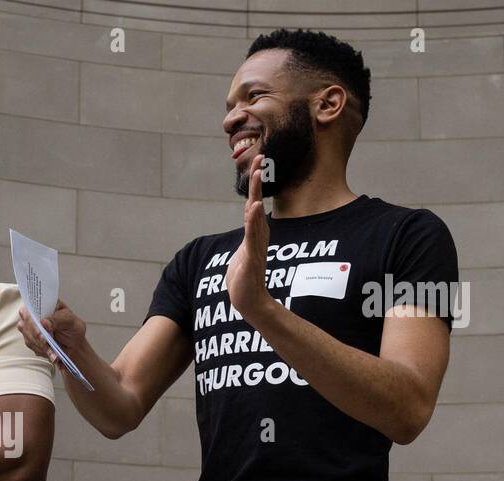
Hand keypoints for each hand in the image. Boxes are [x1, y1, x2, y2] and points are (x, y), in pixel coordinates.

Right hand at [17, 300, 86, 368]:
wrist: (74, 343)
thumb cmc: (73, 328)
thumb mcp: (71, 321)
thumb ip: (59, 320)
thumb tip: (44, 322)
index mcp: (44, 304)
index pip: (30, 307)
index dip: (31, 318)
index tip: (40, 330)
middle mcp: (34, 315)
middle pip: (26, 324)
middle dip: (36, 336)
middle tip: (46, 343)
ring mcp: (31, 328)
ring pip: (28, 337)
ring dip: (41, 347)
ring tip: (54, 354)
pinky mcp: (31, 339)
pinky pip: (33, 346)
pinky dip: (43, 352)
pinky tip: (53, 356)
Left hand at [223, 153, 273, 320]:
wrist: (248, 300)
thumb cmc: (244, 277)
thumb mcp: (243, 250)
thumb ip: (247, 236)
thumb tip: (250, 223)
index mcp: (254, 232)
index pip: (253, 202)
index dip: (255, 183)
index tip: (257, 163)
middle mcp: (258, 234)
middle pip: (256, 202)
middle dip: (257, 180)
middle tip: (259, 158)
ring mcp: (256, 244)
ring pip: (255, 214)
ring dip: (256, 193)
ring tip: (257, 174)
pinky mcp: (252, 255)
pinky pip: (253, 234)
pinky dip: (254, 220)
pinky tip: (255, 206)